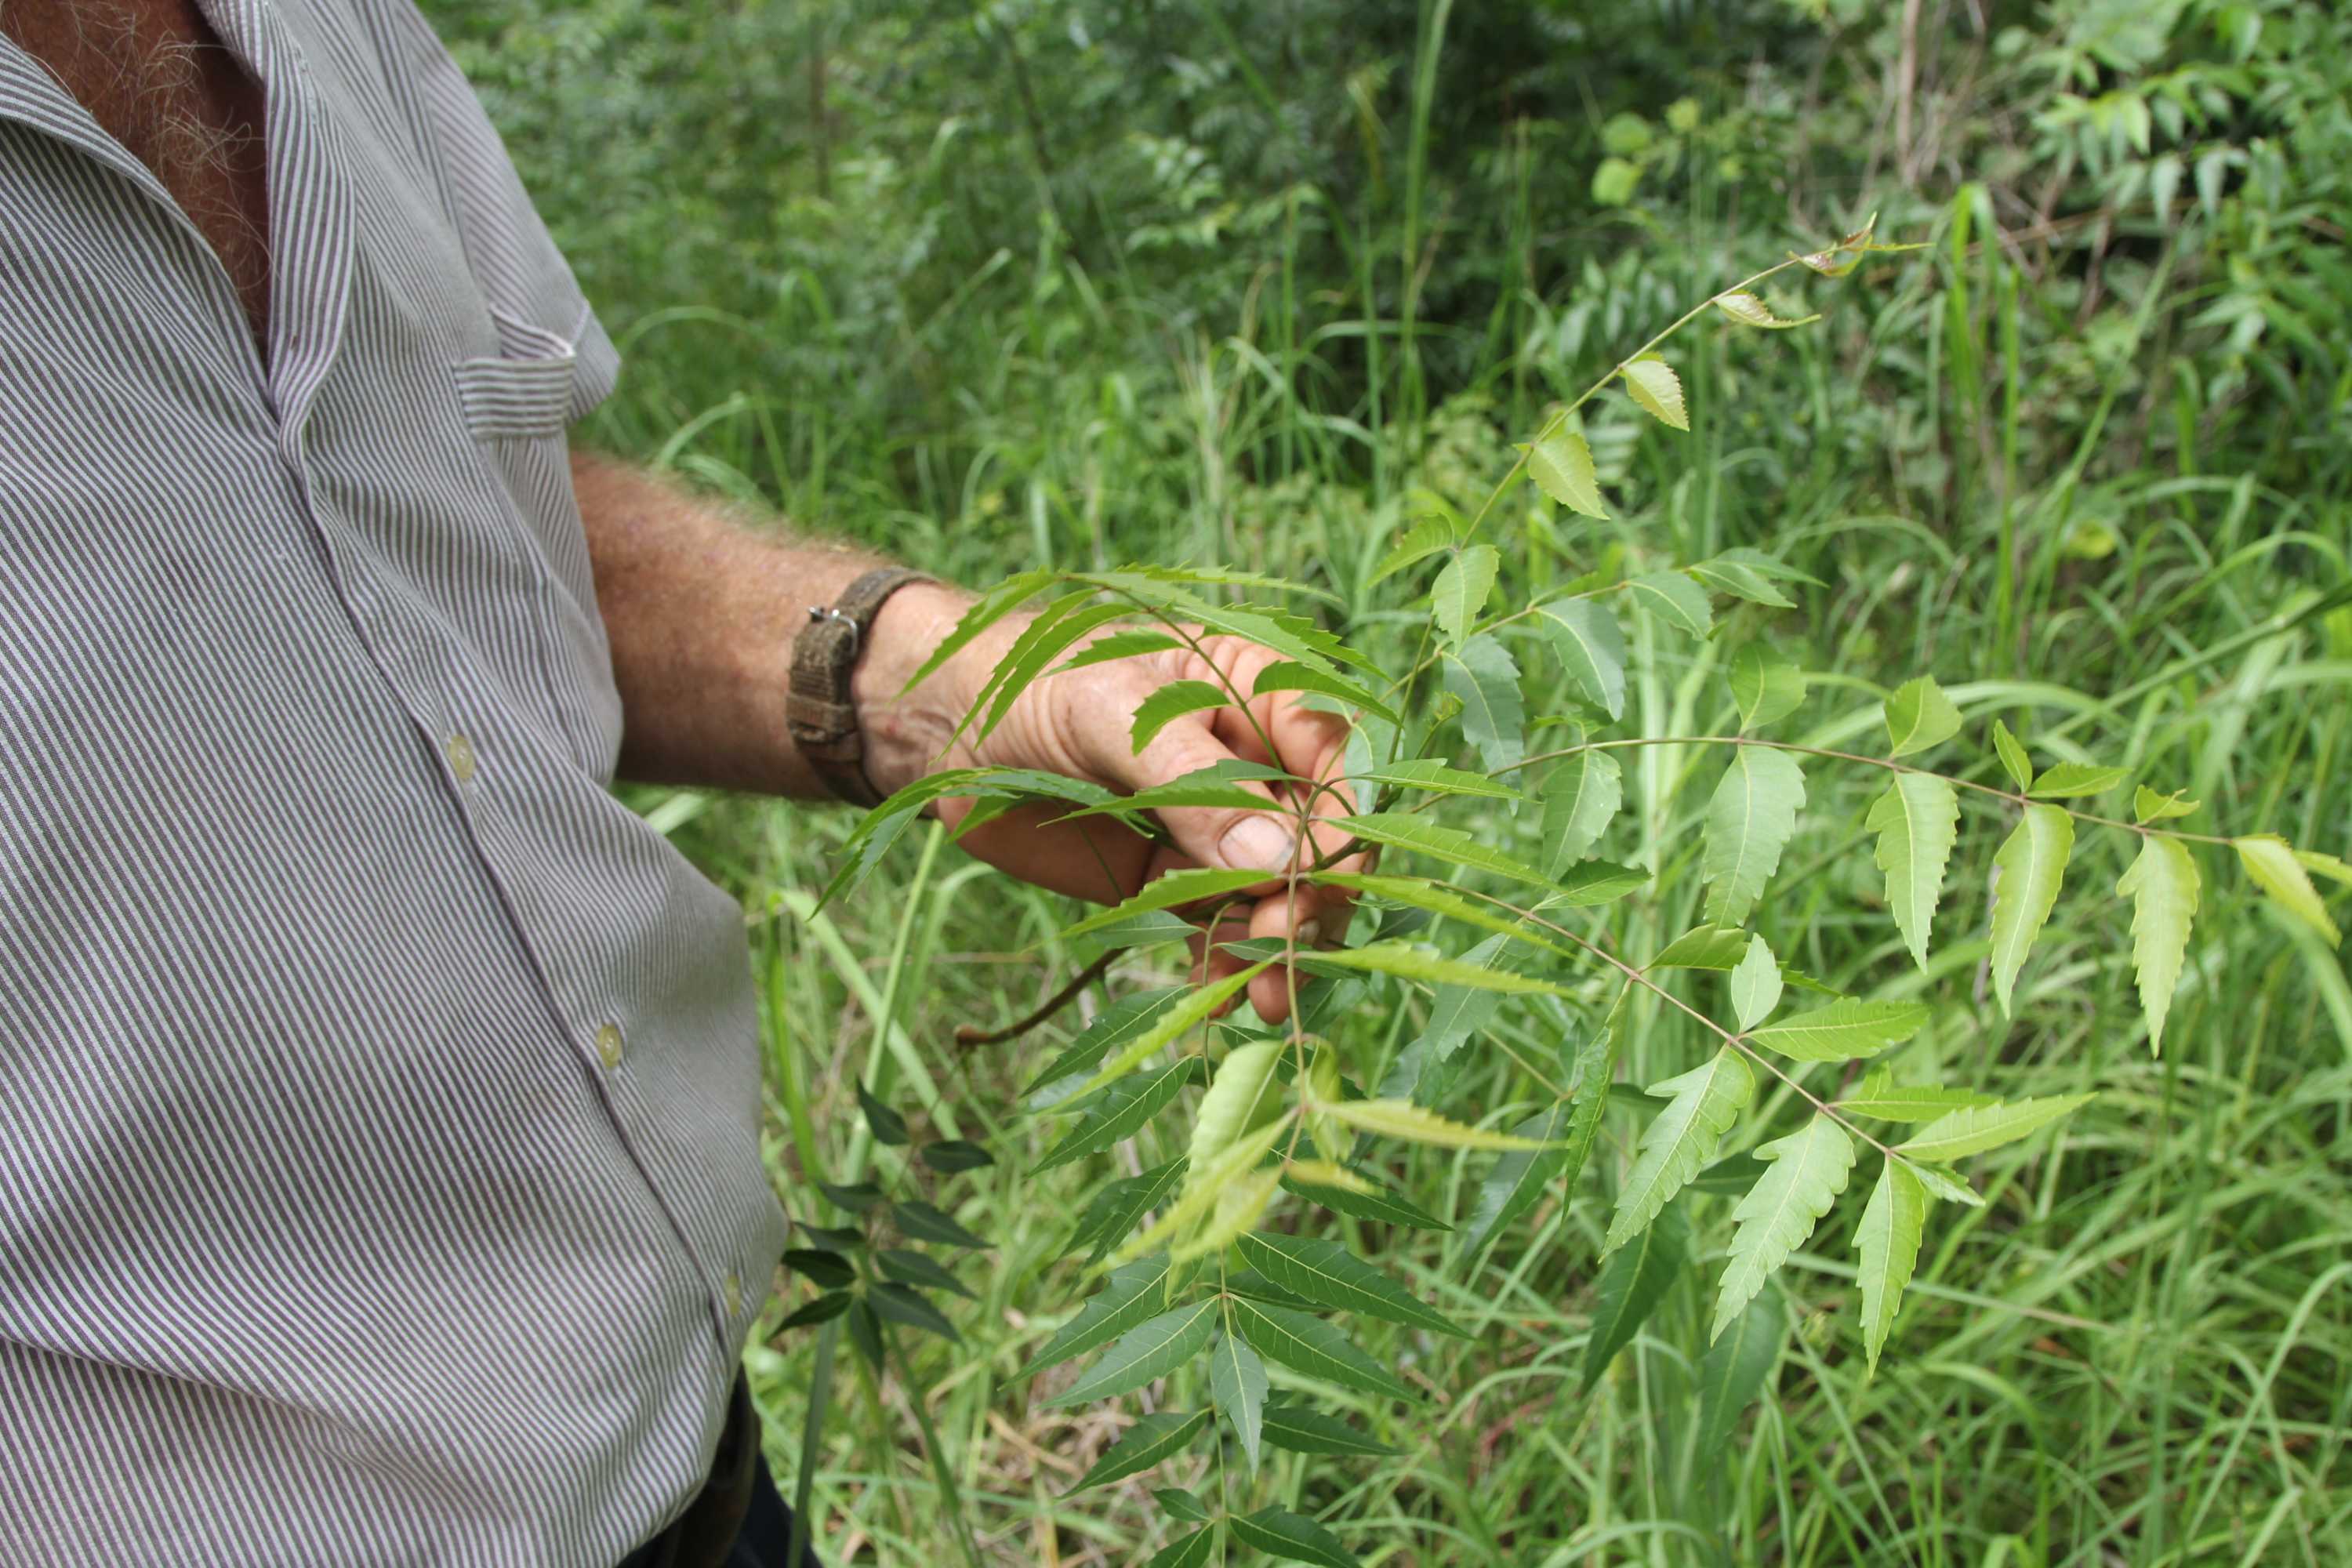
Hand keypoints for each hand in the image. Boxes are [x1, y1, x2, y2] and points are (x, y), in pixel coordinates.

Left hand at [858, 585, 1362, 1023]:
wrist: (951, 728)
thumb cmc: (1035, 683)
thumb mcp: (1114, 716)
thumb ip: (1195, 785)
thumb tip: (1276, 860)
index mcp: (1258, 697)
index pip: (1334, 763)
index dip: (1340, 826)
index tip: (1320, 884)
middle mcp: (1254, 767)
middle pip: (1315, 843)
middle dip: (1308, 902)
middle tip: (1282, 951)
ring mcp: (1217, 830)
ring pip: (1275, 896)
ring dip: (1276, 948)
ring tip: (1265, 999)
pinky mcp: (1173, 881)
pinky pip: (1218, 928)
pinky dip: (1224, 964)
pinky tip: (1219, 996)